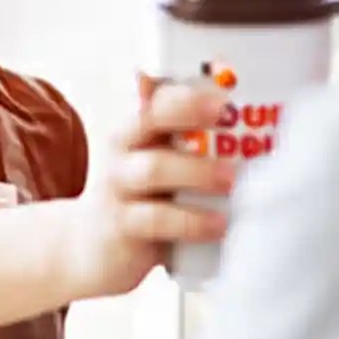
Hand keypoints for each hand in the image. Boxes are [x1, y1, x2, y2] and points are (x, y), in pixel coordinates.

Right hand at [62, 76, 233, 300]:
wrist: (93, 248)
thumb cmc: (142, 201)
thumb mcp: (160, 165)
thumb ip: (192, 144)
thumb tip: (246, 125)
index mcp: (136, 130)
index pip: (157, 96)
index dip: (187, 89)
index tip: (223, 90)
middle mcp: (122, 151)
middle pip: (149, 119)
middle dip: (188, 111)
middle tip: (228, 116)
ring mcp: (119, 187)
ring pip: (153, 169)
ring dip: (197, 171)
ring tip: (230, 180)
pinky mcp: (122, 225)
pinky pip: (157, 219)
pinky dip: (191, 221)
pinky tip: (217, 225)